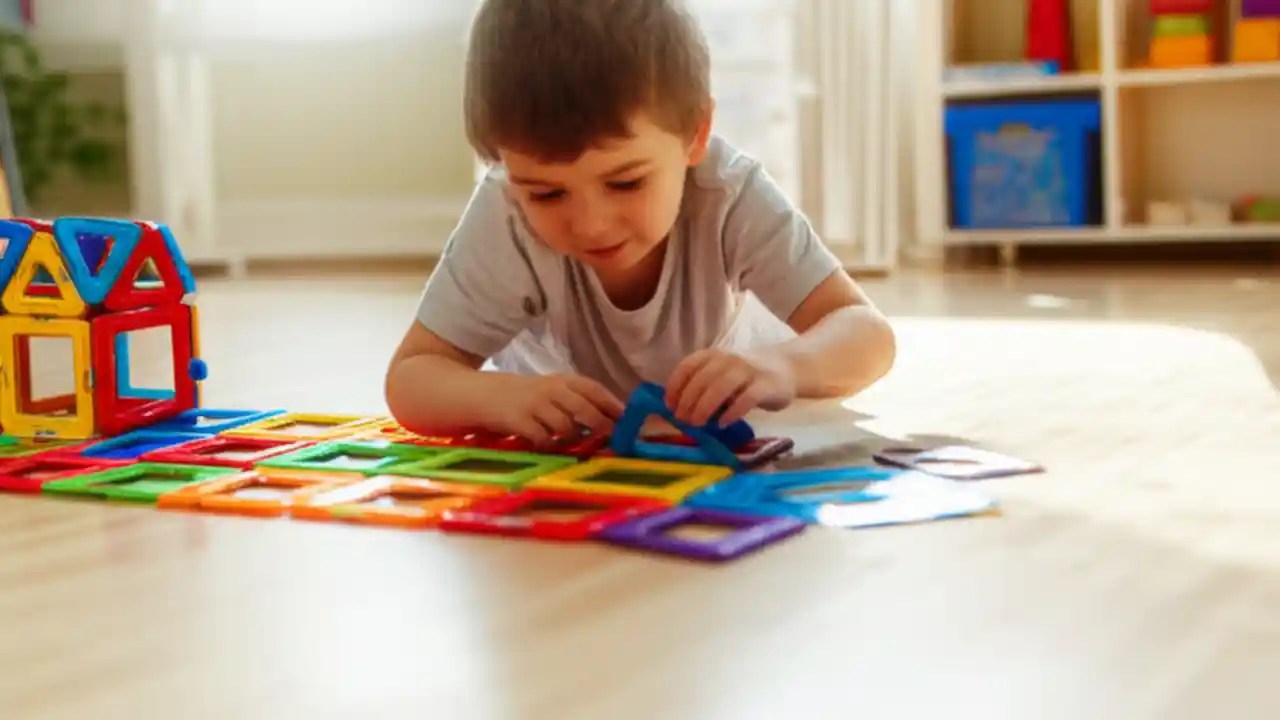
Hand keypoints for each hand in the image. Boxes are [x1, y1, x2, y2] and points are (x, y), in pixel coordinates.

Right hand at [489, 373, 624, 445]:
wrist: (480, 394)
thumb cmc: (521, 395)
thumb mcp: (549, 390)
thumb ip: (573, 401)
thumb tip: (608, 420)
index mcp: (561, 380)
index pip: (593, 388)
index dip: (611, 403)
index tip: (626, 418)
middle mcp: (550, 389)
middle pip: (583, 408)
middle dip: (600, 424)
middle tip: (609, 437)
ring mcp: (534, 404)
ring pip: (565, 425)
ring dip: (572, 437)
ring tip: (568, 440)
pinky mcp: (518, 420)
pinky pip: (543, 438)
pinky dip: (548, 444)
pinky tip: (545, 444)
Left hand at [665, 349, 795, 427]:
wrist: (786, 368)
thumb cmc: (746, 376)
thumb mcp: (722, 373)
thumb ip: (703, 384)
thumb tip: (678, 408)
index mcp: (714, 355)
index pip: (687, 366)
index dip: (675, 386)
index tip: (669, 406)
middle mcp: (729, 359)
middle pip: (702, 379)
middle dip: (688, 401)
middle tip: (683, 421)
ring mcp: (749, 370)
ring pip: (721, 386)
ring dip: (705, 406)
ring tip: (698, 424)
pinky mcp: (767, 385)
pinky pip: (746, 398)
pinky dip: (732, 412)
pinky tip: (723, 424)